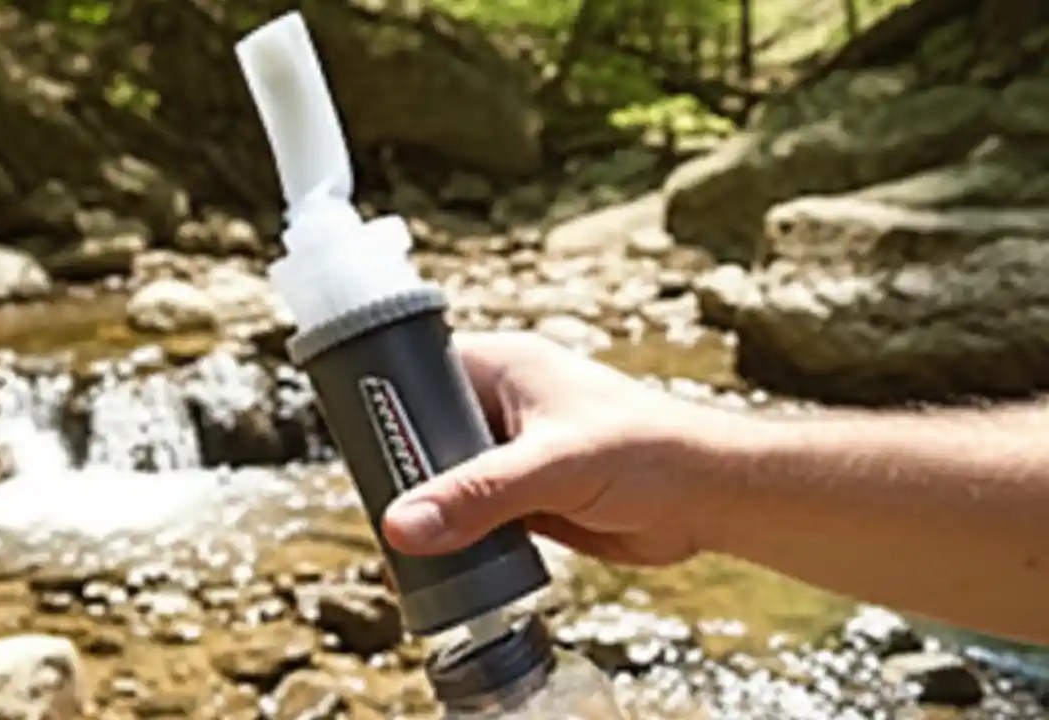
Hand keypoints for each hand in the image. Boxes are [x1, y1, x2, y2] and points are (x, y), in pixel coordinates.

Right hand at [382, 332, 748, 566]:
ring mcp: (514, 454)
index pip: (422, 369)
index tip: (356, 432)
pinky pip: (474, 512)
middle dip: (403, 464)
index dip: (389, 397)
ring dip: (429, 504)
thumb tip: (403, 524)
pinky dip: (457, 532)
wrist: (709, 498)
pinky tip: (437, 555)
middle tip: (374, 496)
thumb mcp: (554, 466)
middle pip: (426, 430)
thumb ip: (479, 494)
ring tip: (399, 533)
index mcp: (505, 367)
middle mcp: (503, 405)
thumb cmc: (647, 452)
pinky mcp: (528, 497)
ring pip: (448, 476)